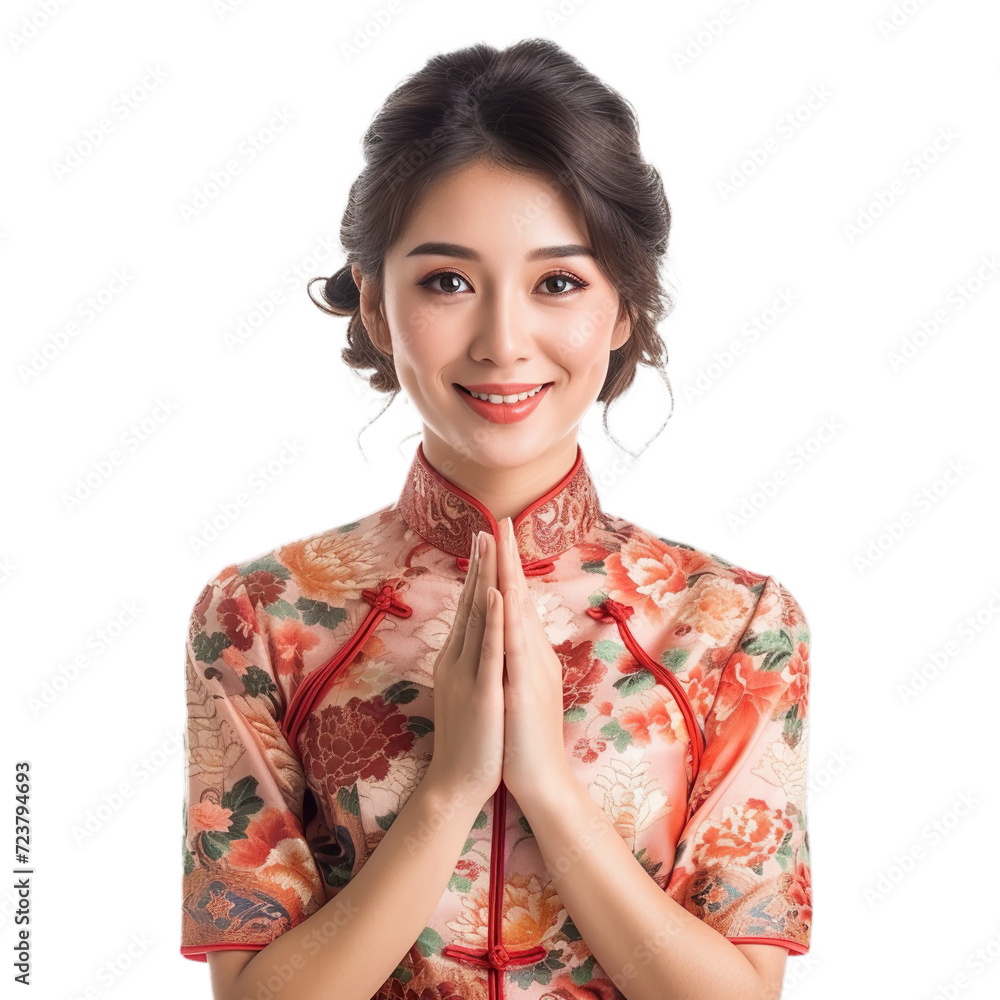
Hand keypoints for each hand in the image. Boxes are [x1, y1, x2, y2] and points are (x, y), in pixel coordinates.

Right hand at [424, 530, 505, 807]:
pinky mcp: (483, 690)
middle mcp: (459, 658)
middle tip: (487, 527)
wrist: (458, 783)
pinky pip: (487, 649)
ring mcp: (468, 672)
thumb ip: (473, 663)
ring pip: (478, 616)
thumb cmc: (471, 741)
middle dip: (481, 564)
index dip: (479, 573)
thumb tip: (481, 641)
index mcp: (459, 659)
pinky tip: (495, 593)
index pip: (472, 608)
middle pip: (472, 602)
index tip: (486, 543)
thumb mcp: (471, 692)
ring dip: (485, 578)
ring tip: (490, 544)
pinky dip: (491, 619)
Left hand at [495, 516, 572, 805]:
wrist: (542, 781)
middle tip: (501, 519)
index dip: (506, 569)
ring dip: (509, 574)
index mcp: (529, 654)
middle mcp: (533, 654)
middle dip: (509, 557)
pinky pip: (515, 645)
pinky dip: (508, 617)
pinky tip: (501, 593)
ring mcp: (531, 668)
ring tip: (501, 541)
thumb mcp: (518, 691)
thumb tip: (508, 639)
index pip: (515, 602)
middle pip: (519, 596)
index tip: (496, 538)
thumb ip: (515, 663)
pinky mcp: (524, 687)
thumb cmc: (525, 739)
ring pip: (519, 611)